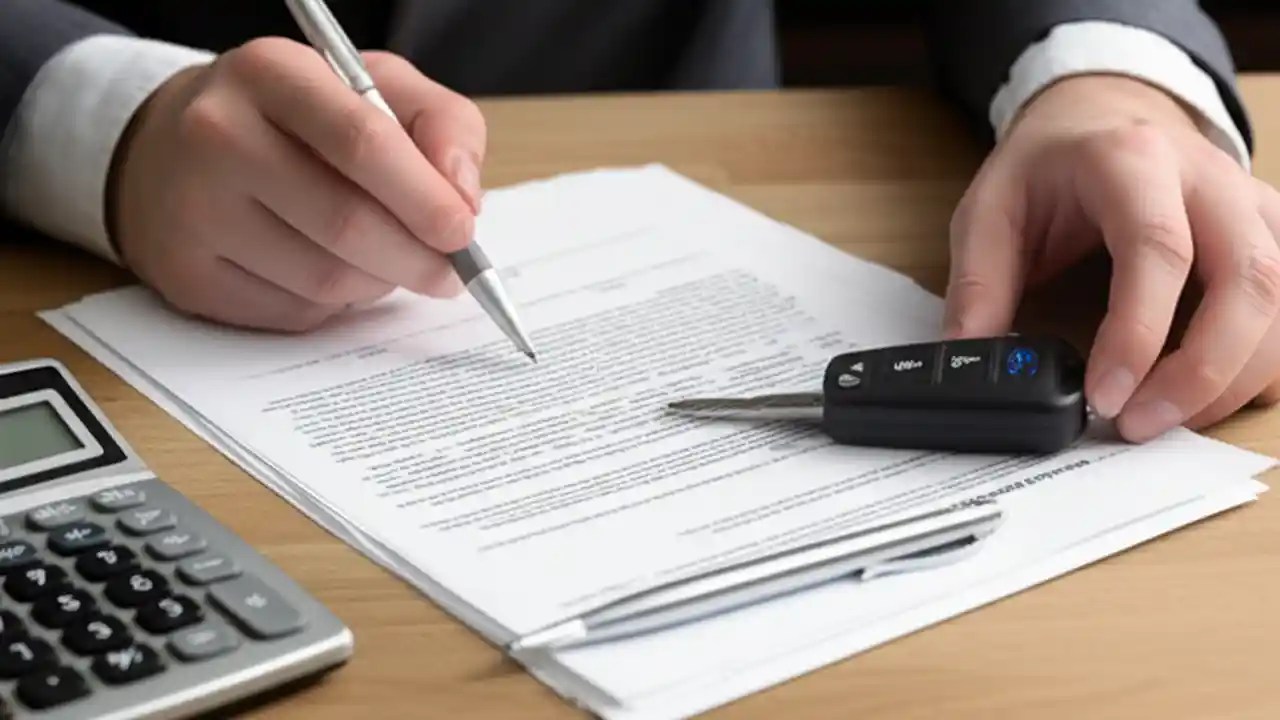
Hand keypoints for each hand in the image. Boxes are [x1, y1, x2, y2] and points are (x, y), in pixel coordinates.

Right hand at [108, 38, 485, 330]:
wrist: (172, 149)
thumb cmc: (298, 120)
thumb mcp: (376, 88)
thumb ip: (441, 124)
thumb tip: (464, 198)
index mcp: (270, 72)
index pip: (363, 142)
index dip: (425, 198)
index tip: (463, 231)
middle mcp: (218, 136)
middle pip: (346, 223)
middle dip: (416, 258)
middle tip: (449, 271)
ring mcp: (193, 211)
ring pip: (324, 280)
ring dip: (379, 283)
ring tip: (389, 261)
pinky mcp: (187, 276)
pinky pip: (293, 313)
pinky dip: (335, 305)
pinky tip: (332, 272)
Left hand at [945, 74, 1279, 441]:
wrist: (1101, 110)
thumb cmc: (1048, 164)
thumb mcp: (989, 210)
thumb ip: (979, 287)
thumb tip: (970, 362)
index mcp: (1132, 162)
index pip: (1158, 250)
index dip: (1139, 334)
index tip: (1106, 396)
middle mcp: (1210, 180)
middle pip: (1249, 281)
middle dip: (1203, 371)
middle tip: (1141, 424)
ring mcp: (1251, 207)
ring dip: (1235, 376)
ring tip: (1166, 419)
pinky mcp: (1270, 235)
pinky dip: (1261, 362)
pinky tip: (1211, 394)